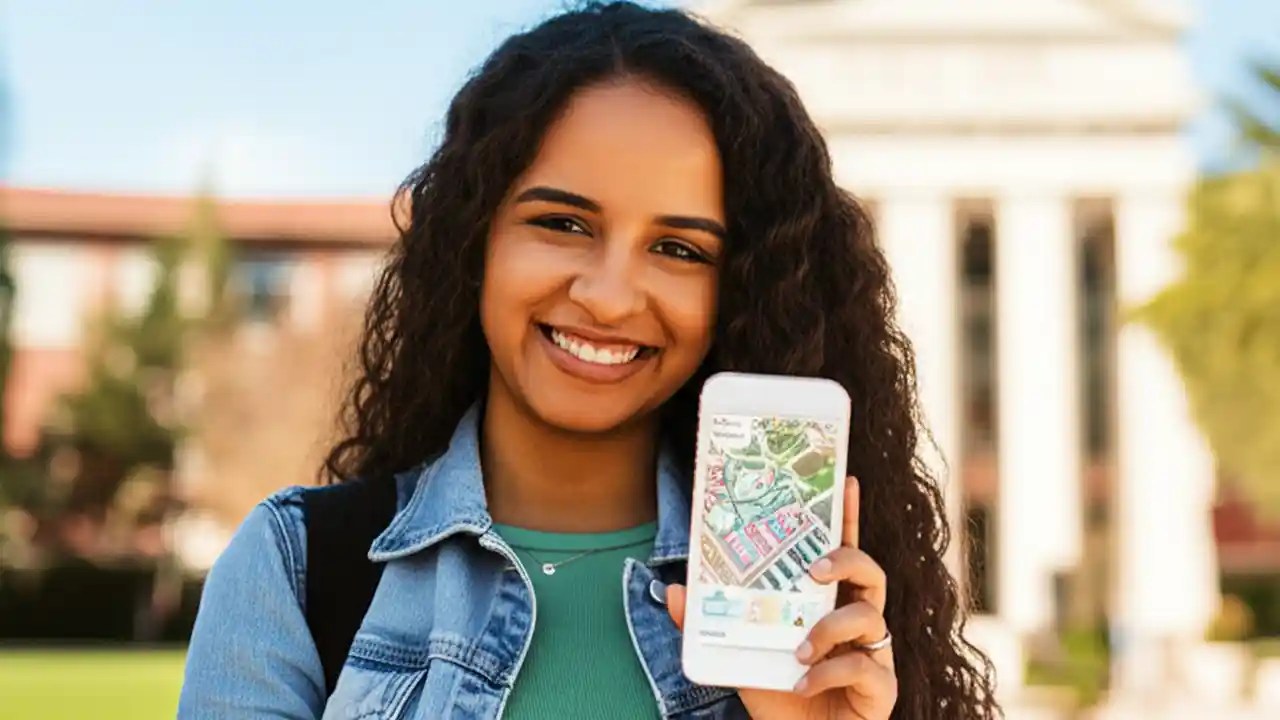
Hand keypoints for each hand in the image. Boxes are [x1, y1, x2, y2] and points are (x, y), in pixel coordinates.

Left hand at [667, 477, 897, 719]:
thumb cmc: (782, 696)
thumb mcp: (740, 656)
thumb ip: (712, 625)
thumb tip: (674, 591)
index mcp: (830, 603)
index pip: (844, 552)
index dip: (848, 517)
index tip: (847, 482)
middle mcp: (859, 621)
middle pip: (872, 571)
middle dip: (846, 560)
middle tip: (813, 569)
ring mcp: (875, 653)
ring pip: (870, 616)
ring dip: (829, 627)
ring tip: (799, 648)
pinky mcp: (881, 687)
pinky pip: (863, 667)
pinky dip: (827, 674)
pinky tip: (801, 684)